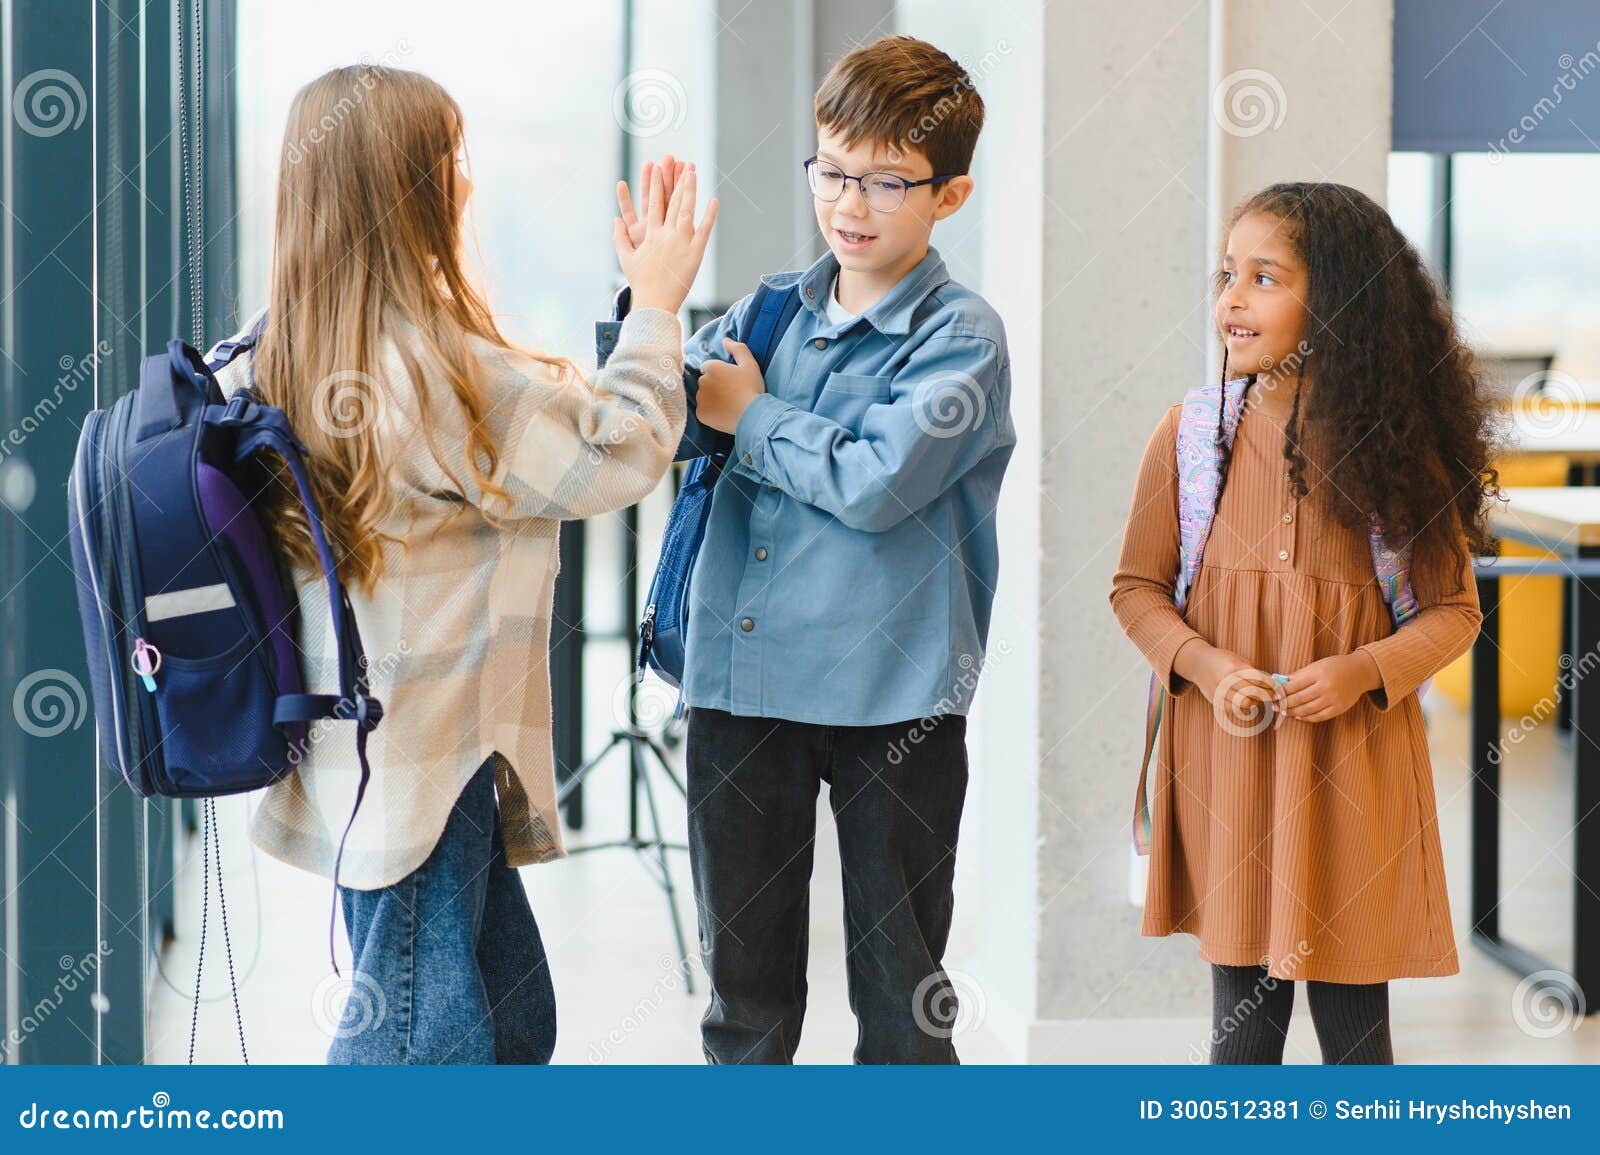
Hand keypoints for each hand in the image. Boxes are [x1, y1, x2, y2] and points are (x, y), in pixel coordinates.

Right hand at [612, 161, 717, 314]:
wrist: (655, 303)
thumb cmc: (640, 282)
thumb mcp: (626, 258)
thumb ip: (620, 237)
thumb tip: (615, 220)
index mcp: (651, 234)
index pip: (654, 203)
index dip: (655, 184)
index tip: (656, 167)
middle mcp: (666, 235)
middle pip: (672, 202)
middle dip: (675, 180)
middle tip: (680, 162)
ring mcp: (682, 243)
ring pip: (688, 211)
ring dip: (691, 190)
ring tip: (694, 172)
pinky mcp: (696, 254)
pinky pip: (704, 231)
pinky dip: (710, 216)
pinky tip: (714, 200)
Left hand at [695, 338, 765, 432]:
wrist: (752, 414)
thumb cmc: (752, 388)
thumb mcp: (750, 364)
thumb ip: (738, 349)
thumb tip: (725, 340)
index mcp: (712, 367)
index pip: (709, 368)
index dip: (720, 374)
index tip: (731, 381)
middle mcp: (702, 381)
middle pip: (705, 382)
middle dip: (714, 386)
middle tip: (731, 393)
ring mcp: (700, 398)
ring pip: (704, 397)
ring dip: (712, 399)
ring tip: (728, 404)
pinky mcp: (700, 414)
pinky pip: (703, 411)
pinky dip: (711, 413)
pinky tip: (724, 413)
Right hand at [1182, 642, 1284, 730]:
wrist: (1198, 663)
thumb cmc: (1222, 660)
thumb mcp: (1238, 660)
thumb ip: (1253, 672)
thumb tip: (1272, 685)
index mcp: (1234, 667)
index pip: (1259, 680)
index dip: (1271, 685)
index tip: (1277, 687)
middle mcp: (1226, 680)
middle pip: (1254, 693)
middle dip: (1266, 695)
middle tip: (1271, 695)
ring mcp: (1220, 691)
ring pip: (1245, 703)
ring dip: (1255, 702)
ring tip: (1257, 698)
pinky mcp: (1215, 700)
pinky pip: (1234, 709)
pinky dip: (1243, 707)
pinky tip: (1246, 701)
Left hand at [1281, 652, 1380, 722]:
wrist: (1360, 672)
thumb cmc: (1336, 666)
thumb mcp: (1317, 665)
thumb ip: (1299, 674)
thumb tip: (1280, 682)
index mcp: (1319, 673)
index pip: (1295, 685)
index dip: (1282, 692)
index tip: (1273, 694)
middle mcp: (1326, 687)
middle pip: (1300, 699)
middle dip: (1285, 704)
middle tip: (1275, 706)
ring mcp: (1334, 699)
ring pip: (1308, 710)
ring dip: (1293, 712)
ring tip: (1284, 712)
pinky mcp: (1339, 708)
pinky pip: (1319, 717)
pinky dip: (1307, 718)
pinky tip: (1299, 716)